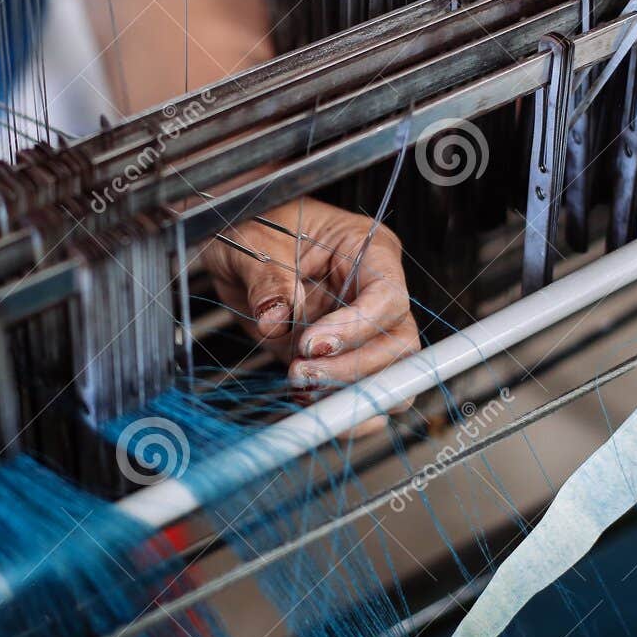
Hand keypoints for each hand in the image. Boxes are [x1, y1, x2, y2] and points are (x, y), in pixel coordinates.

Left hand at [202, 198, 419, 401]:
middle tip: (301, 373)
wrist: (236, 249)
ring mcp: (362, 332)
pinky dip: (338, 410)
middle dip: (355, 369)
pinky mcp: (340, 361)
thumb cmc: (254, 226)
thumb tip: (276, 319)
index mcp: (368, 251)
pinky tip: (304, 401)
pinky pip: (359, 397)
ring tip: (300, 387)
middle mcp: (374, 294)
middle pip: (400, 346)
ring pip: (391, 379)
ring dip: (349, 395)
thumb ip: (268, 277)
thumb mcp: (253, 241)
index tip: (311, 343)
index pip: (388, 296)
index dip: (358, 327)